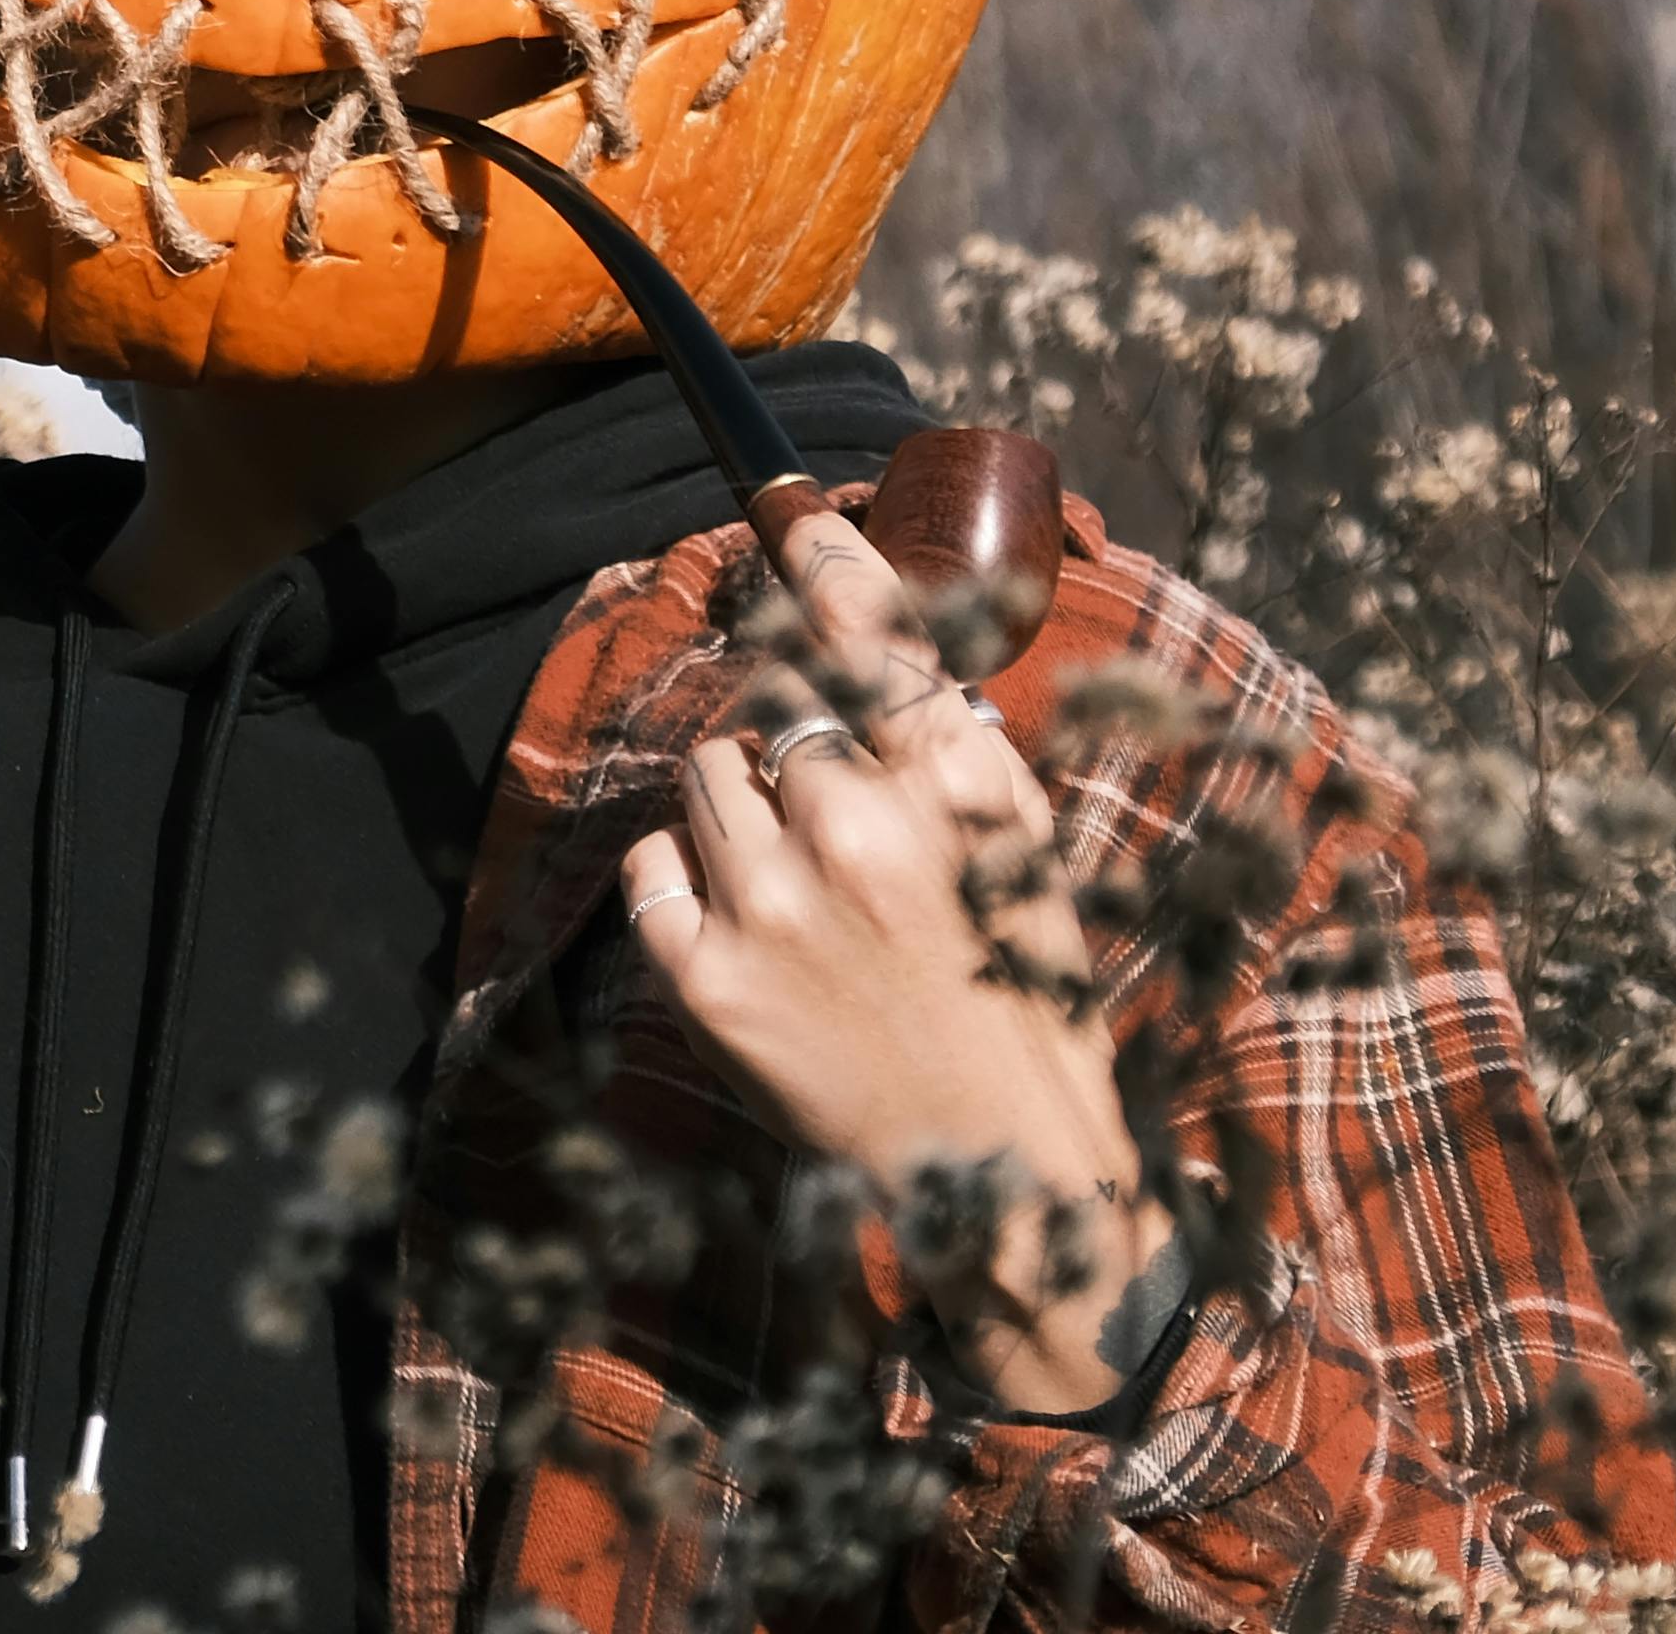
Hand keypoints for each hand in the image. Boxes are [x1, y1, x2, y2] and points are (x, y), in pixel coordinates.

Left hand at [618, 507, 1161, 1416]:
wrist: (1000, 1171)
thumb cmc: (1021, 996)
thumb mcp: (1022, 848)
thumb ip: (950, 744)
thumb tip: (875, 640)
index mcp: (953, 785)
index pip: (869, 632)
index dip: (822, 557)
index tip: (785, 505)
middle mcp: (857, 826)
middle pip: (775, 703)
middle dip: (796, 739)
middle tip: (830, 812)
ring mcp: (772, 903)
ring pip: (709, 772)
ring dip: (741, 805)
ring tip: (802, 882)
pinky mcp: (706, 977)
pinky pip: (653, 862)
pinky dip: (686, 878)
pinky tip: (749, 924)